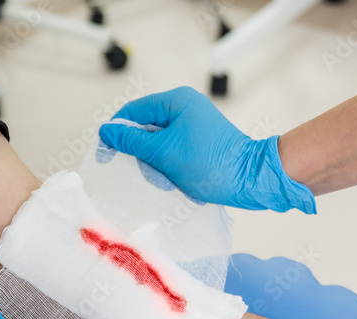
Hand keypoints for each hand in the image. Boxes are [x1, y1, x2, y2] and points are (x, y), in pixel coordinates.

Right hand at [98, 86, 314, 213]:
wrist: (250, 180)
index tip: (106, 151)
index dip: (117, 131)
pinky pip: (174, 150)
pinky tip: (175, 178)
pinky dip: (169, 166)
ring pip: (159, 142)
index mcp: (176, 101)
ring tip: (166, 176)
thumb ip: (132, 141)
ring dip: (156, 162)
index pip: (133, 110)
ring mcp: (195, 125)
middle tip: (143, 169)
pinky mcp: (201, 142)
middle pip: (146, 126)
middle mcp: (186, 107)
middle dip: (141, 151)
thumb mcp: (163, 152)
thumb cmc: (211, 164)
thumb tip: (108, 131)